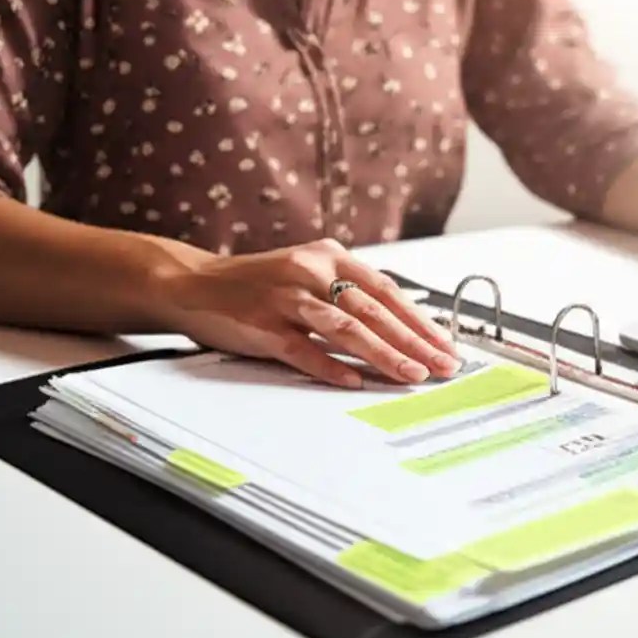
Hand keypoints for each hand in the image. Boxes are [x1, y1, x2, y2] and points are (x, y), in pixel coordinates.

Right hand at [155, 238, 459, 387]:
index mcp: (329, 256)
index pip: (387, 291)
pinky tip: (355, 381)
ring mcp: (286, 298)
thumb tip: (401, 327)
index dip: (420, 319)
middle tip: (443, 365)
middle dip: (414, 342)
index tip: (445, 344)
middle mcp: (311, 272)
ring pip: (347, 329)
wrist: (192, 283)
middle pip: (374, 311)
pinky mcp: (262, 325)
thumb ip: (348, 294)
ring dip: (384, 354)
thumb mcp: (308, 273)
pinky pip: (304, 349)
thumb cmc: (257, 285)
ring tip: (412, 375)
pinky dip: (331, 366)